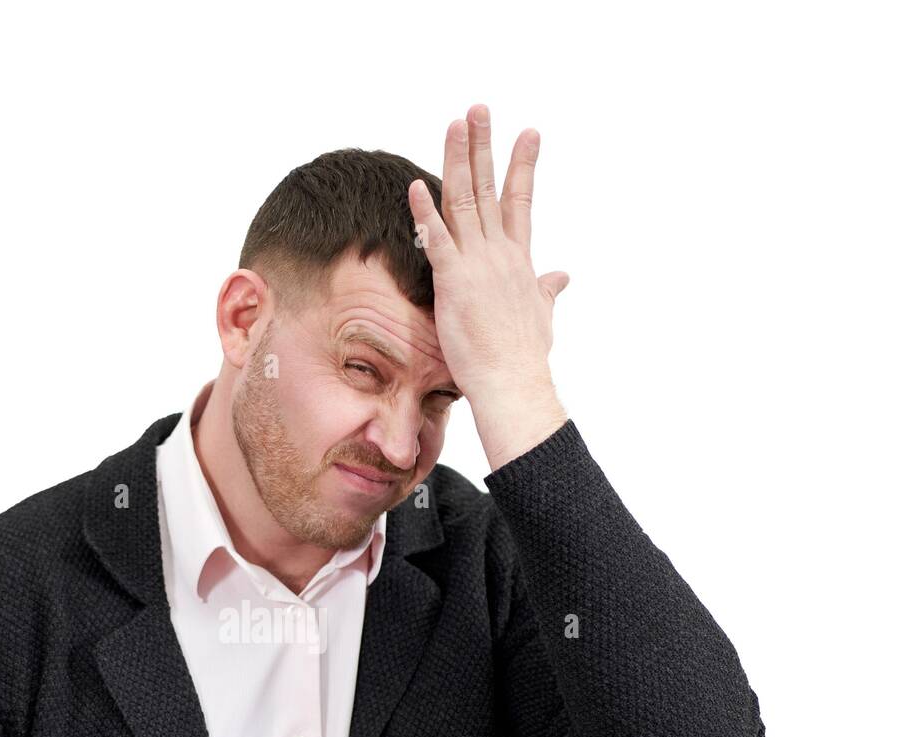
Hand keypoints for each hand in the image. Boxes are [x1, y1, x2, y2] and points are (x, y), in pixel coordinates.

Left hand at [409, 104, 569, 467]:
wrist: (514, 384)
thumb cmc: (526, 359)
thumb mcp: (541, 316)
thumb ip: (547, 291)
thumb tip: (562, 275)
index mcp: (519, 261)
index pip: (520, 203)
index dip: (522, 167)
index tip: (528, 133)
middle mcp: (500, 254)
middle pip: (489, 190)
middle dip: (485, 147)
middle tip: (480, 109)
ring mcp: (478, 265)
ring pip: (465, 202)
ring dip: (458, 160)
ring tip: (456, 123)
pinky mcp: (456, 282)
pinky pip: (437, 241)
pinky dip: (426, 213)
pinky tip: (416, 186)